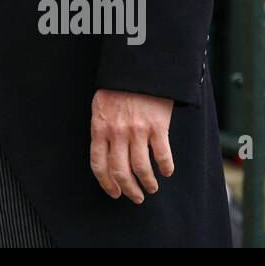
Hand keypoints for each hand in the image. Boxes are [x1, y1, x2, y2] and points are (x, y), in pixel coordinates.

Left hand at [89, 88, 174, 203]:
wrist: (137, 68)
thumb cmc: (118, 87)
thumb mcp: (100, 106)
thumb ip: (102, 129)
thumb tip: (104, 153)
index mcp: (100, 128)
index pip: (98, 164)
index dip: (106, 183)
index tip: (114, 192)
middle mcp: (117, 132)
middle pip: (120, 171)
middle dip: (128, 189)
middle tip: (136, 197)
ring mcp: (137, 130)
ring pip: (141, 168)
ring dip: (147, 183)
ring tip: (151, 188)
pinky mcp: (156, 126)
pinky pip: (162, 155)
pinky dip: (165, 168)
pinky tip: (166, 171)